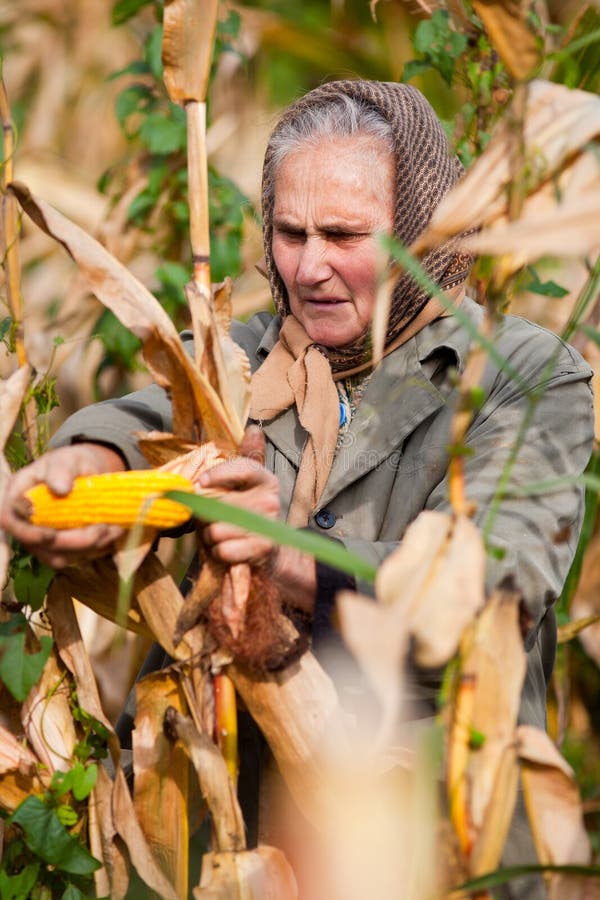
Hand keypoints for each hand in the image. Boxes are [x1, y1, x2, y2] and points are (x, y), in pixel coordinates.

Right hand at [0, 442, 126, 568]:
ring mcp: (41, 539)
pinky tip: (113, 533)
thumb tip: (60, 488)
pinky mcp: (60, 549)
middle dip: (71, 541)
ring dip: (87, 548)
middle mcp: (24, 522)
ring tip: (112, 529)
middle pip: (37, 546)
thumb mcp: (67, 459)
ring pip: (58, 557)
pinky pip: (75, 558)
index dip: (27, 532)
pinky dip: (96, 549)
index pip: (8, 519)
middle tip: (101, 528)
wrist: (88, 473)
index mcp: (17, 495)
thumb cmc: (71, 463)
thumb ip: (61, 470)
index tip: (52, 534)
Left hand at [199, 426, 315, 613]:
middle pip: (219, 503)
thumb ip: (249, 457)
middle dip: (205, 515)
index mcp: (266, 480)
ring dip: (210, 537)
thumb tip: (253, 429)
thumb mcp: (252, 485)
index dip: (218, 474)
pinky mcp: (262, 550)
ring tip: (220, 536)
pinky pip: (223, 549)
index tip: (200, 482)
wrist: (275, 554)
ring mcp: (267, 526)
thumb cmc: (253, 516)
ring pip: (216, 529)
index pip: (243, 468)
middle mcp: (270, 500)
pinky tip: (228, 549)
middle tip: (210, 519)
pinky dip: (219, 553)